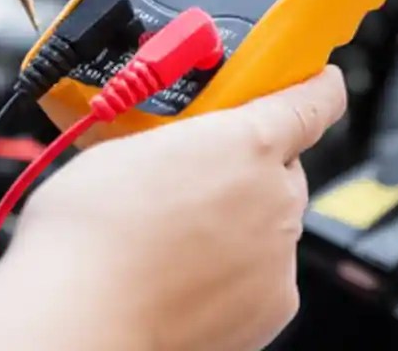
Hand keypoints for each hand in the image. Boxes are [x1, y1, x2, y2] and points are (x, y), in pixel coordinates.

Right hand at [0, 67, 347, 350]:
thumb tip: (161, 139)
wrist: (81, 318)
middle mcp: (276, 196)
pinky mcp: (273, 306)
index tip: (315, 79)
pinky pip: (263, 274)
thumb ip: (166, 137)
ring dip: (235, 222)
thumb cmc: (90, 238)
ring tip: (171, 236)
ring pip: (269, 223)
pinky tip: (182, 274)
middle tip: (192, 175)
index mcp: (248, 142)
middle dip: (242, 169)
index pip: (313, 98)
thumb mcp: (118, 148)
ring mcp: (278, 256)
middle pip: (279, 167)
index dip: (315, 84)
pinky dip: (234, 273)